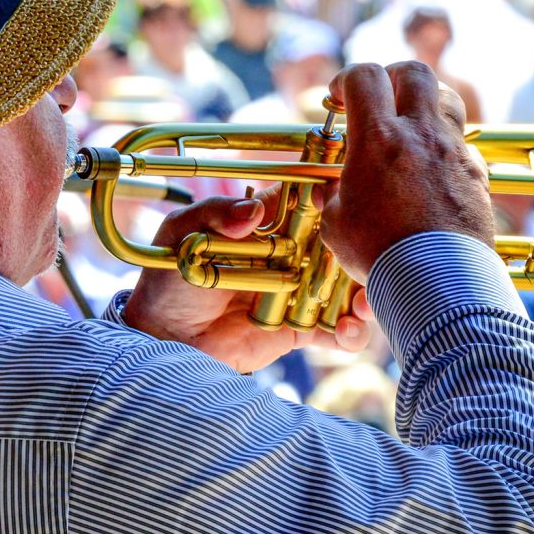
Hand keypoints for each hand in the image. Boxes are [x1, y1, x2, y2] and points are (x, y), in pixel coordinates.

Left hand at [122, 193, 373, 373]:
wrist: (164, 337)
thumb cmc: (167, 279)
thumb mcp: (182, 235)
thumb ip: (214, 216)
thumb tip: (251, 211)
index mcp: (266, 224)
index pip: (308, 200)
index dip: (332, 196)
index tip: (347, 198)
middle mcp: (291, 254)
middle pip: (338, 243)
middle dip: (360, 247)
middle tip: (369, 252)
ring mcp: (299, 292)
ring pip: (346, 286)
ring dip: (364, 291)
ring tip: (365, 300)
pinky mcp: (300, 329)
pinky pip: (335, 330)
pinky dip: (350, 332)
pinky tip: (347, 329)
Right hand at [317, 63, 493, 281]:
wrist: (437, 280)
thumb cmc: (380, 254)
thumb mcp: (336, 225)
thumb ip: (334, 196)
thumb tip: (332, 190)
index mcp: (377, 138)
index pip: (363, 76)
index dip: (346, 79)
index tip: (337, 97)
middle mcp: (420, 134)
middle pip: (414, 72)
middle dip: (393, 76)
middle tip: (381, 96)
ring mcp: (453, 151)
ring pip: (447, 99)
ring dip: (427, 103)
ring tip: (412, 124)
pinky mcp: (477, 173)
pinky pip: (464, 145)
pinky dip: (447, 149)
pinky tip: (434, 171)